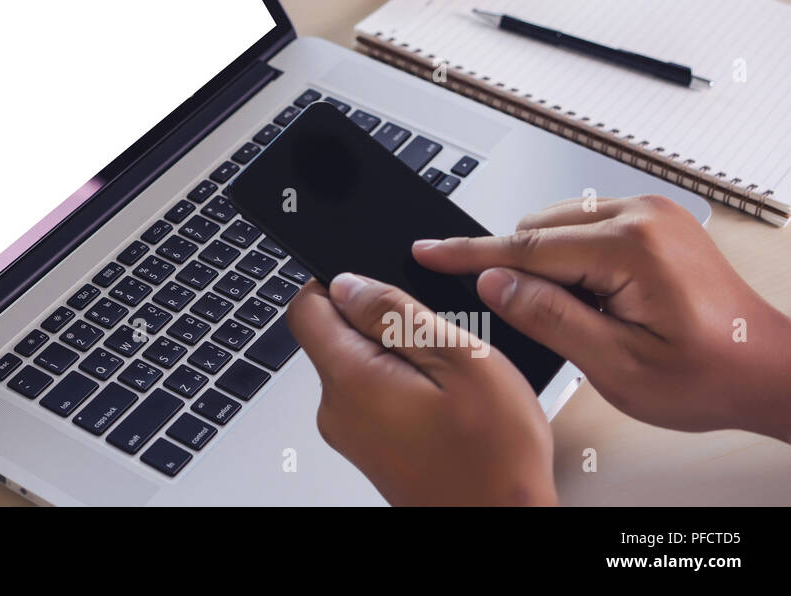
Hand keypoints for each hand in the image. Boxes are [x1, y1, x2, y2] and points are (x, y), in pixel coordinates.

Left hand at [287, 273, 556, 504]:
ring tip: (448, 377)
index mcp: (350, 379)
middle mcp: (336, 410)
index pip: (306, 308)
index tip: (383, 289)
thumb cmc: (494, 456)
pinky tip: (443, 402)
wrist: (502, 525)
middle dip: (380, 323)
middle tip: (437, 340)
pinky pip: (372, 397)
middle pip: (334, 336)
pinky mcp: (369, 449)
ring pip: (358, 365)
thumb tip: (348, 282)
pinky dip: (402, 387)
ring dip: (398, 357)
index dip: (340, 284)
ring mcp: (350, 434)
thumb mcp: (460, 359)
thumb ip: (396, 313)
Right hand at [413, 195, 790, 441]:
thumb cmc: (709, 374)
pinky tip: (601, 299)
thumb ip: (548, 317)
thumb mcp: (616, 365)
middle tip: (552, 324)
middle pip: (538, 232)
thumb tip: (495, 281)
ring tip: (592, 318)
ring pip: (557, 228)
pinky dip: (575, 260)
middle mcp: (640, 216)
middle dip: (524, 274)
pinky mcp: (652, 220)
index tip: (428, 251)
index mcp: (630, 247)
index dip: (467, 253)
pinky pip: (584, 227)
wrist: (766, 369)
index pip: (524, 246)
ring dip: (552, 269)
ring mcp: (649, 213)